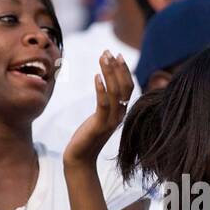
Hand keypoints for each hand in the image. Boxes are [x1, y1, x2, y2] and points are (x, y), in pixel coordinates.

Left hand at [64, 50, 132, 165]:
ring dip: (109, 73)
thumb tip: (106, 85)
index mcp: (122, 112)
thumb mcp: (100, 117)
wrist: (81, 158)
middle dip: (117, 67)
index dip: (124, 70)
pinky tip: (96, 76)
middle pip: (124, 86)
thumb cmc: (88, 136)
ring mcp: (112, 121)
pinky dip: (101, 89)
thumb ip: (106, 103)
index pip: (128, 87)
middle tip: (108, 51)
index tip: (117, 55)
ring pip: (115, 92)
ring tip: (102, 58)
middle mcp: (120, 115)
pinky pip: (103, 104)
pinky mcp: (100, 126)